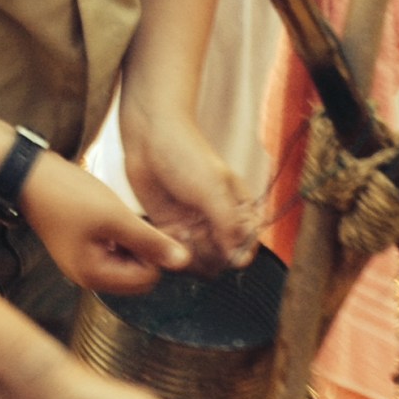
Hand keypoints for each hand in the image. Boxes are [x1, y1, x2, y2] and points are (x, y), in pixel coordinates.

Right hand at [19, 151, 189, 293]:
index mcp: (94, 276)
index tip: (148, 224)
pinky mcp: (83, 249)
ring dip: (133, 241)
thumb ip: (150, 241)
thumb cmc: (68, 196)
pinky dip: (120, 236)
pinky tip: (112, 214)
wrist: (29, 176)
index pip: (147, 279)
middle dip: (145, 250)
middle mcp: (88, 277)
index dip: (155, 253)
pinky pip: (114, 251)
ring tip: (121, 215)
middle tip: (137, 219)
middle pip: (138, 275)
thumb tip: (184, 261)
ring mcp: (84, 264)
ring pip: (128, 262)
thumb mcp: (115, 217)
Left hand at [119, 110, 258, 274]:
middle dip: (210, 256)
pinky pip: (176, 254)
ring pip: (199, 262)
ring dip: (190, 256)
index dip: (237, 253)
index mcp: (240, 210)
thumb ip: (229, 225)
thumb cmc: (187, 154)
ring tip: (181, 234)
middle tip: (197, 236)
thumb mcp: (214, 189)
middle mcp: (219, 222)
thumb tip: (239, 261)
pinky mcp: (171, 229)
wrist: (149, 136)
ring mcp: (195, 227)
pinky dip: (171, 251)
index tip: (224, 244)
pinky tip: (167, 233)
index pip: (248, 247)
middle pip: (222, 260)